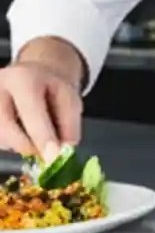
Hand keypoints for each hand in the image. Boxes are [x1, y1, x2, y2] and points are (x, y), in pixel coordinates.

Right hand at [0, 37, 85, 159]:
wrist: (33, 75)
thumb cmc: (52, 89)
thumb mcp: (70, 99)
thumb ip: (69, 125)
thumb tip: (62, 151)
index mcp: (22, 79)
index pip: (31, 112)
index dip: (43, 137)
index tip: (53, 157)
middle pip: (5, 127)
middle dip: (28, 146)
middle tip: (47, 153)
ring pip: (1, 137)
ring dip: (21, 145)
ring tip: (37, 133)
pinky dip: (12, 143)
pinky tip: (22, 132)